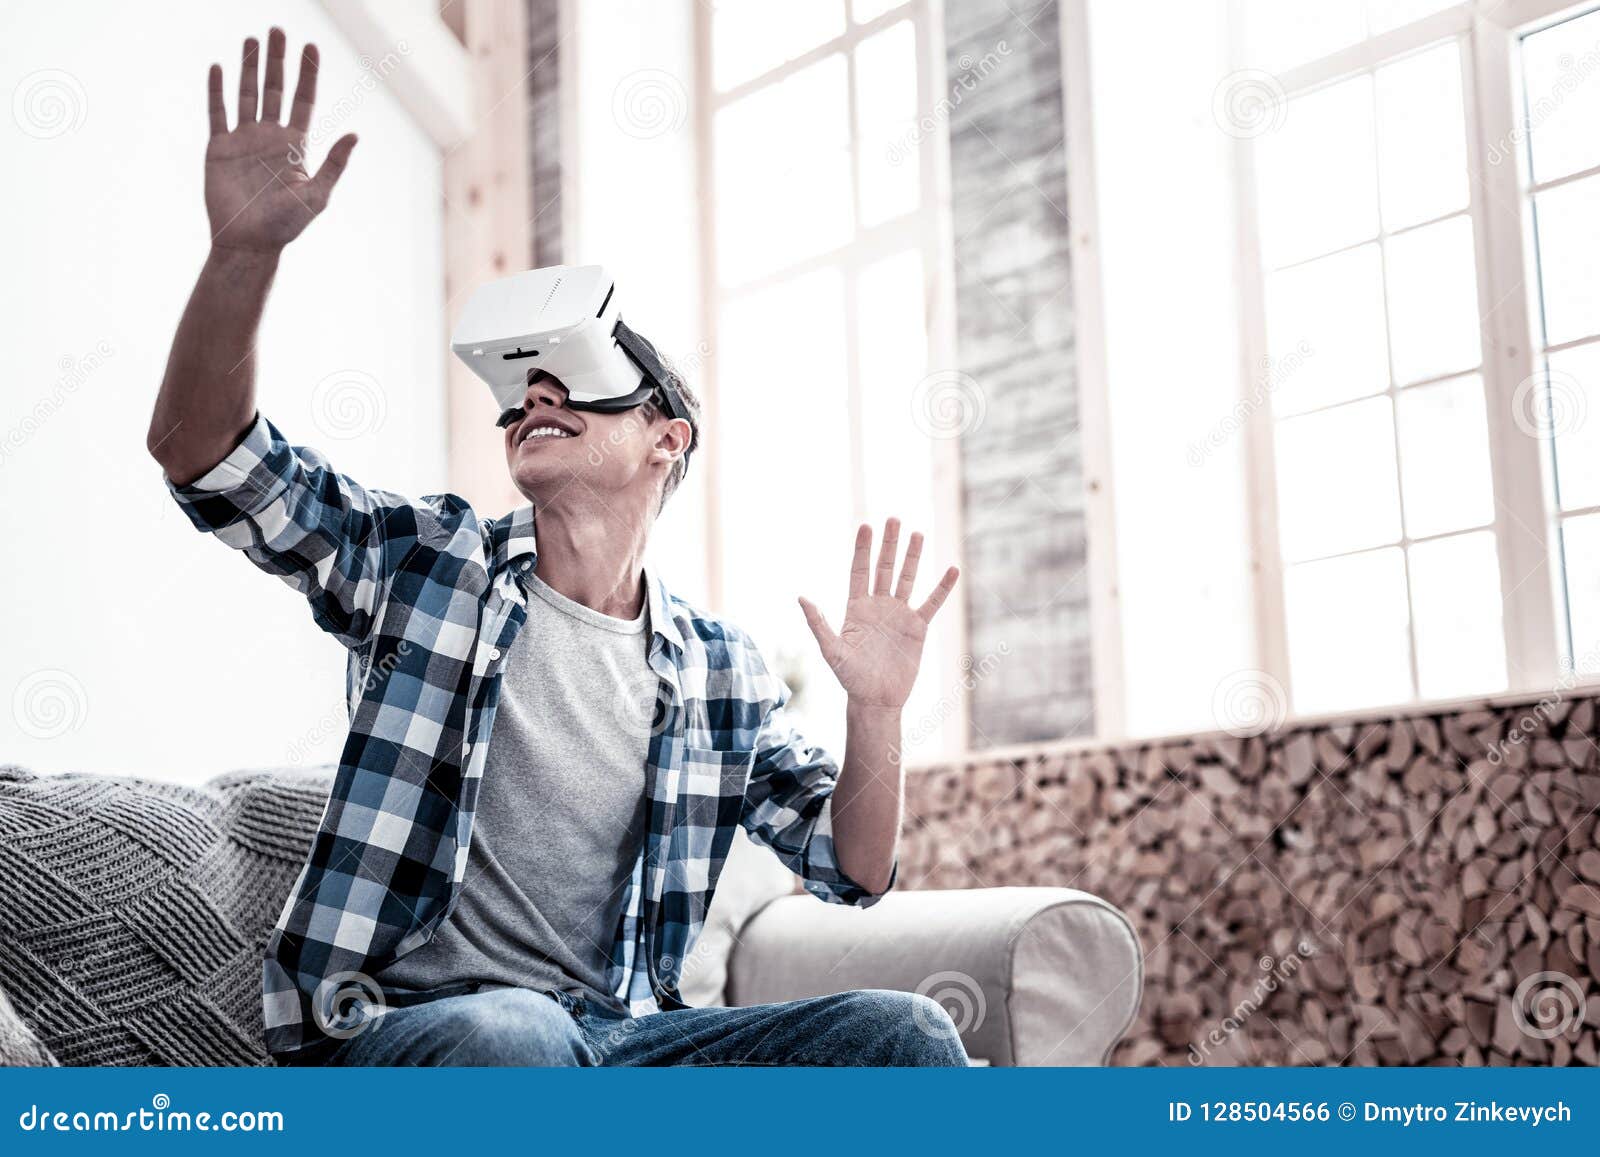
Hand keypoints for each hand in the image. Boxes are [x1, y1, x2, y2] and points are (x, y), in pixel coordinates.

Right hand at [205, 29, 356, 252]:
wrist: (249, 242)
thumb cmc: (286, 225)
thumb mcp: (316, 195)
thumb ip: (334, 164)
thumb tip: (355, 135)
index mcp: (295, 145)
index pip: (302, 99)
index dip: (307, 73)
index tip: (310, 46)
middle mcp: (270, 137)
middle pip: (274, 89)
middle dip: (277, 60)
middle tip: (277, 30)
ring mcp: (244, 140)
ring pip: (247, 94)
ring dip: (249, 67)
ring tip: (251, 40)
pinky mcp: (219, 148)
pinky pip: (217, 113)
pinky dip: (217, 90)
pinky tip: (218, 67)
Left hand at [799, 519, 959, 709]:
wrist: (876, 698)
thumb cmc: (850, 677)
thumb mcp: (831, 651)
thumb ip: (818, 623)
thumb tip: (801, 597)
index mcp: (856, 608)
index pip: (859, 570)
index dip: (862, 549)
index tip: (866, 526)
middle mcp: (878, 606)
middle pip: (884, 568)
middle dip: (888, 544)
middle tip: (893, 519)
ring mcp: (899, 615)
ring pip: (907, 579)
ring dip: (912, 557)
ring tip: (918, 533)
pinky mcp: (917, 628)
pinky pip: (931, 603)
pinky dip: (941, 587)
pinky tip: (951, 569)